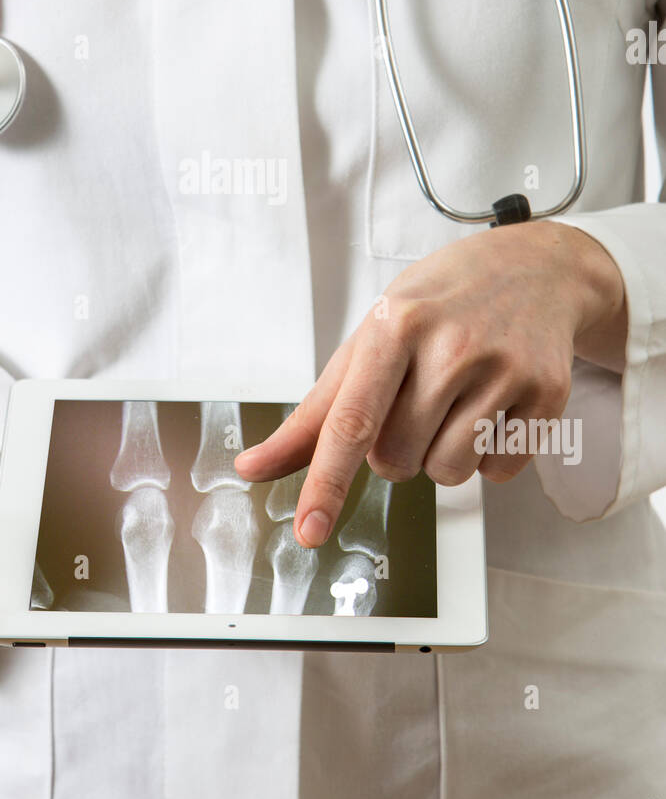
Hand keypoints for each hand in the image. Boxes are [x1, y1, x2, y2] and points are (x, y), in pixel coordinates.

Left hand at [234, 221, 626, 547]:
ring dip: (440, 457)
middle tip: (414, 399)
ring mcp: (504, 369)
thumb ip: (316, 410)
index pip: (353, 421)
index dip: (326, 482)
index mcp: (395, 325)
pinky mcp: (547, 394)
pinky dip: (487, 455)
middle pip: (396, 459)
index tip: (308, 530)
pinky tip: (493, 407)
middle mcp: (451, 346)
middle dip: (394, 449)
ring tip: (454, 403)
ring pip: (448, 473)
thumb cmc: (440, 304)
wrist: (535, 268)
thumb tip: (253, 465)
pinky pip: (499, 472)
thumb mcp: (373, 335)